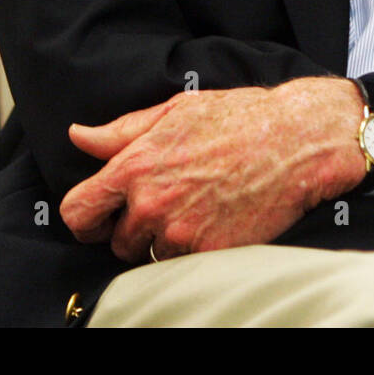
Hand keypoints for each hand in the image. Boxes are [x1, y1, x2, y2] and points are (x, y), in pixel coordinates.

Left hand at [59, 77, 366, 261]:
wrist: (295, 141)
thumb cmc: (238, 118)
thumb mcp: (174, 110)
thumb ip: (121, 130)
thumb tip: (79, 136)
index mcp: (136, 164)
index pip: (78, 211)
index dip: (85, 217)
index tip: (101, 216)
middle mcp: (152, 202)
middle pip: (116, 241)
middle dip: (136, 226)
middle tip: (170, 200)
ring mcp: (179, 231)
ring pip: (150, 255)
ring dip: (166, 239)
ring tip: (198, 206)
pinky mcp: (208, 252)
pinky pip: (183, 263)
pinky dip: (195, 248)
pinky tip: (216, 219)